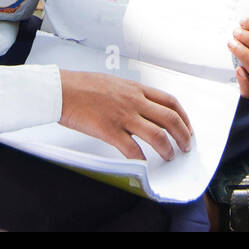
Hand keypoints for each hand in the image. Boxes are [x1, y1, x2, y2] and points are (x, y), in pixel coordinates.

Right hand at [59, 70, 192, 160]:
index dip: (184, 117)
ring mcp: (123, 116)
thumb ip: (130, 94)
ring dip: (168, 149)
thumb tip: (142, 106)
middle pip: (170, 119)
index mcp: (135, 89)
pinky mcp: (109, 130)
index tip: (187, 128)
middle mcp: (133, 101)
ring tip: (170, 156)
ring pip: (157, 135)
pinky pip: (132, 149)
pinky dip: (141, 159)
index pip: (170, 101)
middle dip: (183, 135)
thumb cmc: (82, 86)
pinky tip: (143, 164)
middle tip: (186, 146)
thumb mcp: (114, 83)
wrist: (61, 89)